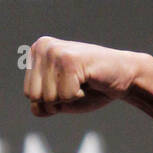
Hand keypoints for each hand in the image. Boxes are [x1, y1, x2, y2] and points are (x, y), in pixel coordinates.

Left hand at [23, 38, 143, 115]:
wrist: (123, 76)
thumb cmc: (90, 89)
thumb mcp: (58, 99)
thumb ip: (40, 104)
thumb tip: (34, 106)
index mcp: (36, 52)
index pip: (29, 95)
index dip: (50, 101)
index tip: (67, 86)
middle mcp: (42, 46)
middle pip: (35, 97)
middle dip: (57, 101)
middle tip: (75, 85)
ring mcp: (55, 51)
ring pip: (48, 98)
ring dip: (69, 98)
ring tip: (82, 81)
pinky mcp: (69, 60)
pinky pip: (65, 96)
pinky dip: (78, 96)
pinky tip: (88, 80)